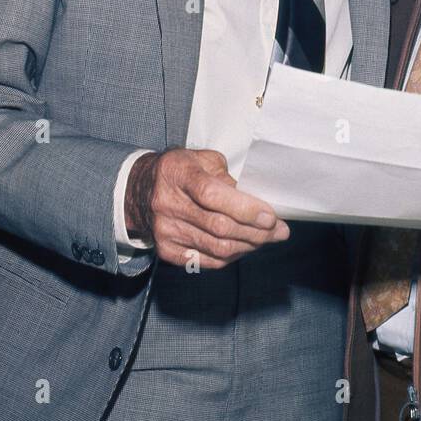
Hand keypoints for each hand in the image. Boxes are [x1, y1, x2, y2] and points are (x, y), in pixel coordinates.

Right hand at [125, 148, 288, 269]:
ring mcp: (166, 231)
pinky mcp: (167, 251)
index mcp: (178, 174)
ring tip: (267, 239)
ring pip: (217, 247)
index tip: (270, 216)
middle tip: (279, 231)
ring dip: (248, 246)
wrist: (140, 190)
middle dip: (256, 232)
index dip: (245, 208)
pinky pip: (207, 260)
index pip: (212, 195)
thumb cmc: (179, 171)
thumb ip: (227, 176)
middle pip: (219, 227)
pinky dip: (231, 256)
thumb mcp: (201, 159)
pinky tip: (244, 247)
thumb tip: (255, 201)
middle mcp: (168, 204)